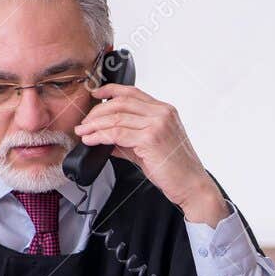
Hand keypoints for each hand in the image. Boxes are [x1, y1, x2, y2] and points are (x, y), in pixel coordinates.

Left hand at [74, 84, 228, 224]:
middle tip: (85, 123)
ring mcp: (157, 124)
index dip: (110, 90)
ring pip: (116, 117)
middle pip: (121, 103)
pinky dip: (100, 136)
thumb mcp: (150, 147)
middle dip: (97, 112)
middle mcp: (162, 113)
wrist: (191, 185)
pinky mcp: (150, 138)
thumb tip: (105, 136)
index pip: (133, 92)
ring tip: (83, 132)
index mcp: (165, 110)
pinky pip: (117, 133)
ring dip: (95, 125)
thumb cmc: (175, 168)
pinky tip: (91, 141)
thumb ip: (129, 138)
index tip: (95, 94)